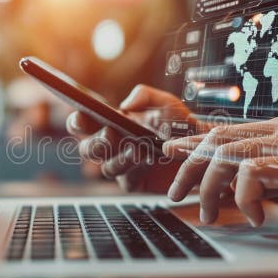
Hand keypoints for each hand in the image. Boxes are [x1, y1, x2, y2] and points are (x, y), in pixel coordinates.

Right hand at [66, 85, 191, 191]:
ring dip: (120, 157)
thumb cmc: (180, 123)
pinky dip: (135, 170)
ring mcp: (122, 165)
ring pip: (106, 167)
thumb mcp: (165, 102)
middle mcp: (113, 146)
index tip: (82, 115)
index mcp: (111, 124)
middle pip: (87, 149)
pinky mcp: (135, 182)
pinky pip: (126, 181)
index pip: (82, 124)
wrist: (201, 147)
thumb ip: (144, 95)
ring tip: (138, 148)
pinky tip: (148, 160)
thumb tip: (125, 105)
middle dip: (95, 142)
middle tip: (111, 134)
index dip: (77, 122)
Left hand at [163, 114, 277, 234]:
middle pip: (218, 139)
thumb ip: (270, 175)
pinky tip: (252, 216)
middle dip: (189, 165)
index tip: (171, 151)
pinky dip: (243, 196)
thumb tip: (234, 185)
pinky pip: (252, 172)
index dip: (194, 141)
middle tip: (175, 192)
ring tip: (207, 212)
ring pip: (228, 155)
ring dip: (209, 186)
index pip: (228, 130)